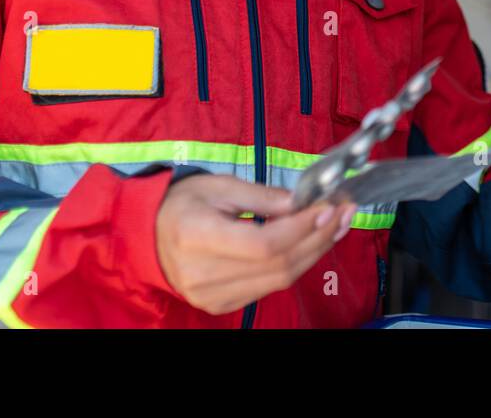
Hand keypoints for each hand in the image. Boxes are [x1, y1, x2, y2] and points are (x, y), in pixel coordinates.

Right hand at [155, 174, 355, 315]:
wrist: (147, 237)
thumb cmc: (182, 205)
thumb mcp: (219, 186)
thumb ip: (263, 197)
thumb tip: (302, 204)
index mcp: (197, 237)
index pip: (263, 244)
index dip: (301, 229)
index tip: (327, 207)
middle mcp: (203, 274)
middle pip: (278, 265)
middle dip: (318, 237)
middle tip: (343, 212)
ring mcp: (211, 296)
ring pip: (279, 279)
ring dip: (314, 252)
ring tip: (336, 225)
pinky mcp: (221, 304)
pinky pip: (269, 286)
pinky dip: (295, 264)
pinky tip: (311, 243)